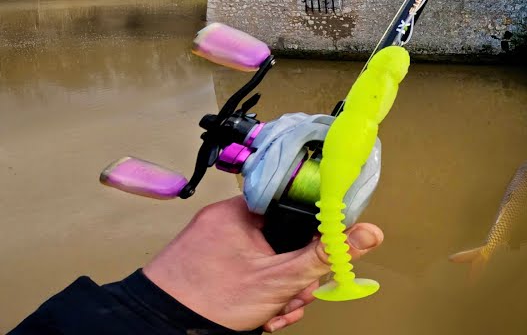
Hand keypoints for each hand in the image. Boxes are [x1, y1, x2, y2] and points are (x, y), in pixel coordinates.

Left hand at [142, 196, 383, 331]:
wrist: (154, 329)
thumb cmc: (203, 301)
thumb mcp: (276, 280)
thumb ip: (324, 257)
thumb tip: (366, 235)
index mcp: (242, 212)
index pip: (296, 209)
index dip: (315, 237)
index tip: (323, 257)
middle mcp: (227, 222)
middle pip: (285, 241)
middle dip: (296, 275)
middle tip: (295, 296)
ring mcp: (216, 245)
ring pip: (268, 261)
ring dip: (280, 290)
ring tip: (275, 312)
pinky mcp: (209, 265)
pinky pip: (248, 272)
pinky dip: (260, 294)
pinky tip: (262, 315)